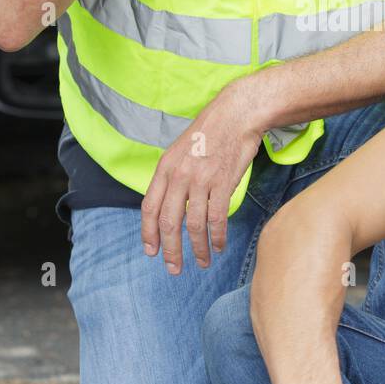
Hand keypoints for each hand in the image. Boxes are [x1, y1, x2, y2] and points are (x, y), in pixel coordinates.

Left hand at [141, 82, 263, 273]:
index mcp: (165, 168)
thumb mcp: (180, 150)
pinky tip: (218, 247)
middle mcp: (179, 176)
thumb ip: (172, 176)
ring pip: (194, 225)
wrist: (236, 115)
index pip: (149, 207)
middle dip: (171, 250)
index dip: (148, 233)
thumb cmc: (210, 133)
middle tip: (174, 268)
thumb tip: (168, 204)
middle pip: (169, 222)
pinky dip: (217, 237)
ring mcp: (201, 180)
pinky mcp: (223, 183)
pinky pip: (217, 219)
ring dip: (197, 249)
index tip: (151, 251)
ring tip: (201, 262)